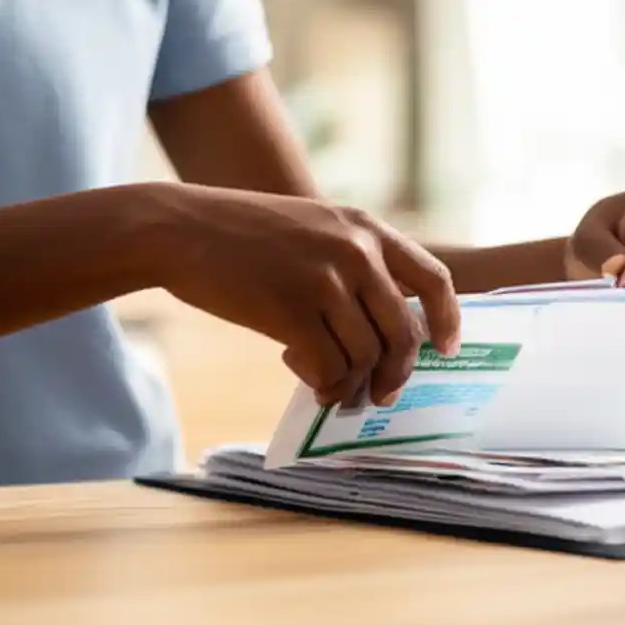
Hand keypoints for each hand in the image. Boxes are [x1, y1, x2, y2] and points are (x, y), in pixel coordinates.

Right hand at [151, 183, 459, 406]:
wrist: (178, 228)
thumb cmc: (241, 236)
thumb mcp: (312, 228)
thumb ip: (351, 264)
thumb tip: (380, 331)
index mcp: (365, 228)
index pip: (433, 279)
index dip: (447, 321)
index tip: (445, 350)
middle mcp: (355, 251)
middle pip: (402, 332)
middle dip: (397, 373)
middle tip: (381, 395)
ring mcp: (325, 281)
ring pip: (366, 356)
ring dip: (353, 384)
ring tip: (334, 391)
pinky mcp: (292, 311)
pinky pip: (330, 368)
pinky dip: (326, 385)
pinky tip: (309, 382)